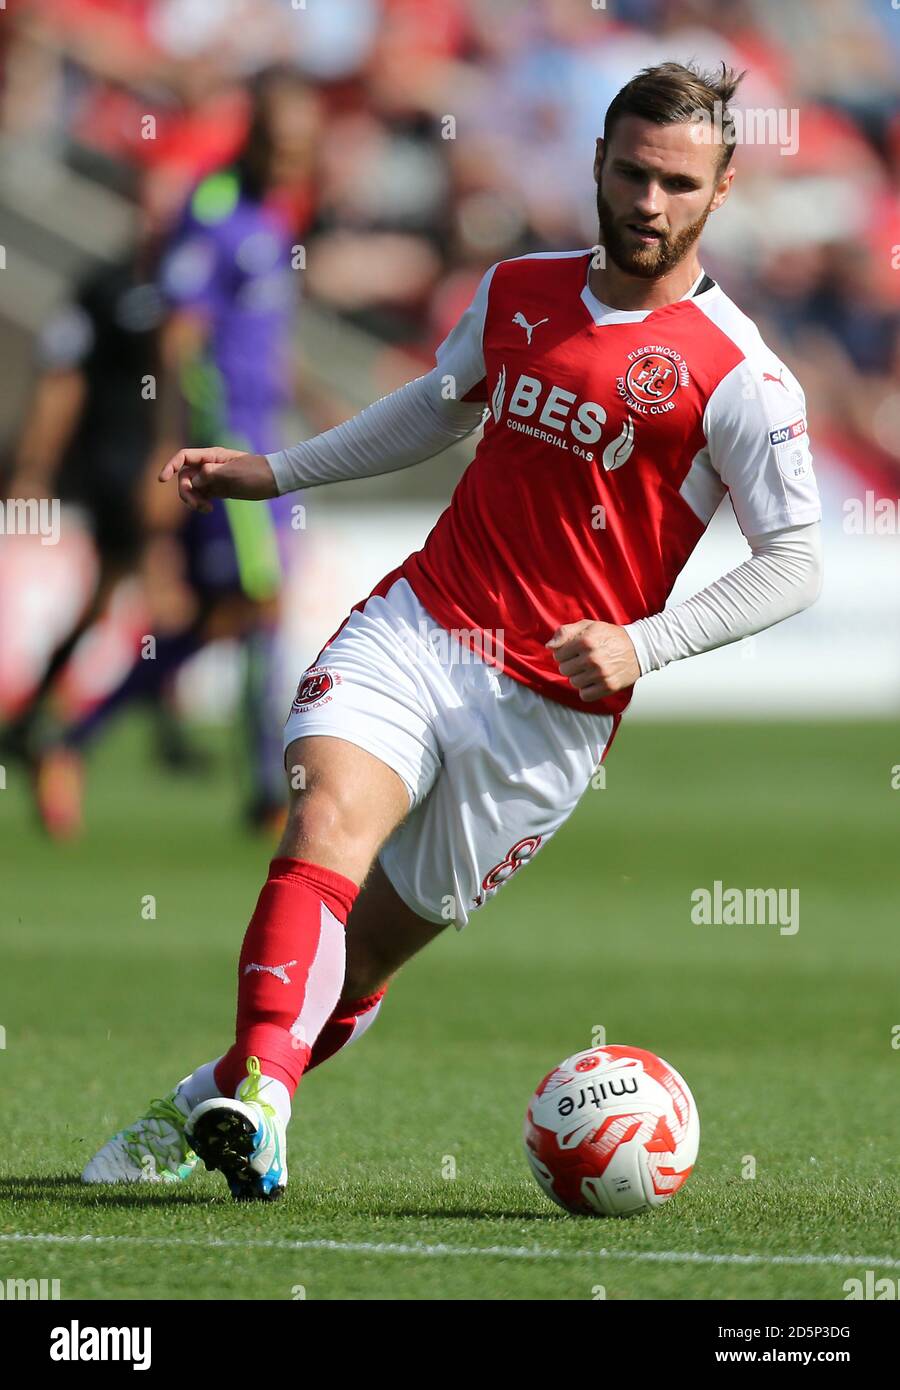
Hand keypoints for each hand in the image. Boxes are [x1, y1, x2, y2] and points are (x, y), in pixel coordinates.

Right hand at [158, 447, 276, 512]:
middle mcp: (209, 465)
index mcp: (211, 456)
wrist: (273, 481)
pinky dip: (200, 503)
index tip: (162, 479)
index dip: (171, 466)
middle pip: (185, 476)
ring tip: (205, 509)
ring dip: (192, 499)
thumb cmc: (255, 473)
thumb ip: (212, 474)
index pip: (184, 457)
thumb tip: (196, 478)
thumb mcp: (234, 473)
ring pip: (192, 488)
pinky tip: (208, 509)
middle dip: (185, 491)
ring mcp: (213, 478)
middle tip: (197, 504)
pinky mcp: (218, 489)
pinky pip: (201, 495)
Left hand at [546, 620, 640, 701]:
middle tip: (583, 661)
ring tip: (590, 670)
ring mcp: (600, 674)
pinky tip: (594, 681)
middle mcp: (592, 658)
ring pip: (573, 683)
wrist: (639, 648)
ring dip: (579, 677)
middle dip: (571, 665)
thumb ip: (566, 632)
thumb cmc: (610, 636)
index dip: (564, 653)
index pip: (558, 655)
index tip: (574, 652)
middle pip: (564, 670)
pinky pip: (585, 695)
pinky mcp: (608, 686)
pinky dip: (587, 690)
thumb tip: (549, 646)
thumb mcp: (588, 626)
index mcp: (585, 640)